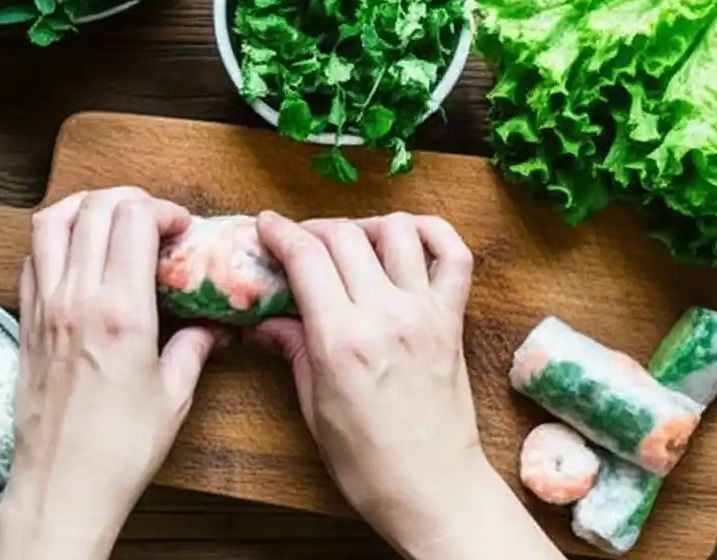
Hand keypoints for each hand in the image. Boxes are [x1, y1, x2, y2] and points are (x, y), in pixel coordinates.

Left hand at [0, 188, 226, 559]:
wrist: (62, 487)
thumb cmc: (118, 451)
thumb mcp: (174, 396)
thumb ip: (195, 347)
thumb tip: (213, 326)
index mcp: (120, 311)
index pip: (133, 218)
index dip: (163, 209)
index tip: (180, 228)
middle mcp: (77, 299)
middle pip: (94, 208)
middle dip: (130, 199)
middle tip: (153, 219)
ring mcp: (45, 308)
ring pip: (51, 221)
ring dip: (85, 207)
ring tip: (111, 219)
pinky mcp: (26, 323)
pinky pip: (32, 258)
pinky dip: (54, 240)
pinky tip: (78, 256)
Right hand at [249, 212, 561, 559]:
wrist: (433, 490)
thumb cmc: (368, 464)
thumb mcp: (313, 408)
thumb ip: (291, 351)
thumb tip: (263, 321)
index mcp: (342, 341)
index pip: (306, 257)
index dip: (280, 232)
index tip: (266, 225)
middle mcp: (385, 316)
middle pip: (344, 236)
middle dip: (311, 229)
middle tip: (297, 242)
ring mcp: (424, 313)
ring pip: (395, 231)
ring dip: (364, 227)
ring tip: (348, 244)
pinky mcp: (452, 320)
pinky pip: (454, 255)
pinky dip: (431, 233)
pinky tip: (406, 239)